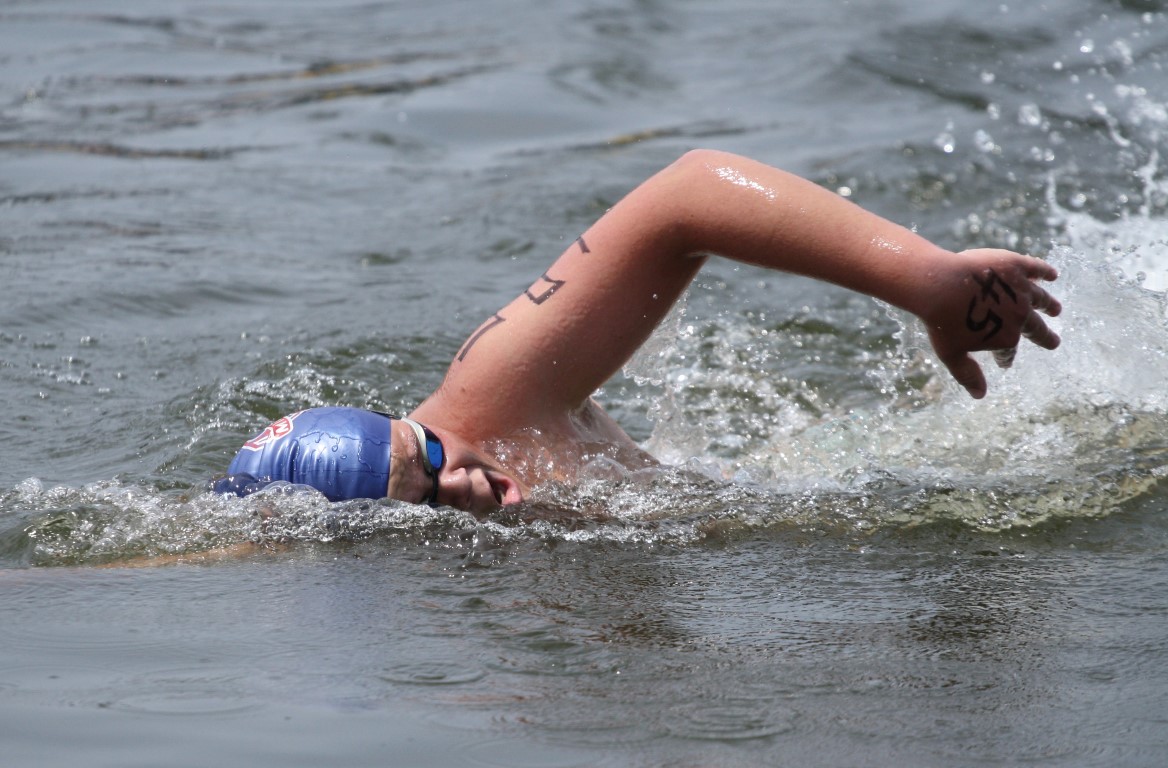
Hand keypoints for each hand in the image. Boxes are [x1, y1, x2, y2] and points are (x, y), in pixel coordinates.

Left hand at [922, 248, 1061, 398]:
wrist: (937, 285)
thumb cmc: (941, 321)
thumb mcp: (952, 354)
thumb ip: (967, 375)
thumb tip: (979, 396)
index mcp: (1006, 338)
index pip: (1009, 351)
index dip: (1006, 357)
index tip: (1004, 360)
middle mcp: (1019, 315)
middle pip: (1036, 328)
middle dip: (1045, 337)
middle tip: (1054, 342)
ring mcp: (1020, 290)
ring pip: (1040, 299)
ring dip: (1048, 305)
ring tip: (1056, 309)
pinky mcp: (1015, 265)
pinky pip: (1036, 269)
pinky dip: (1045, 272)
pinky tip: (1051, 275)